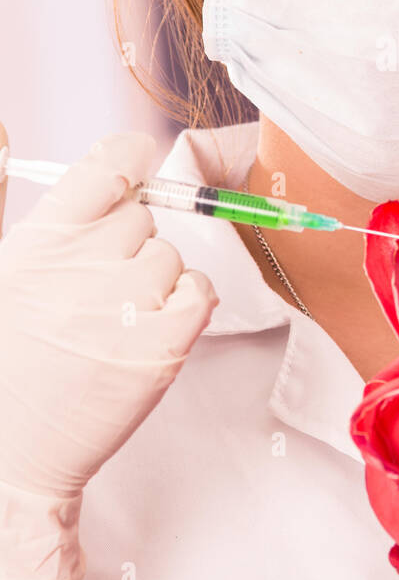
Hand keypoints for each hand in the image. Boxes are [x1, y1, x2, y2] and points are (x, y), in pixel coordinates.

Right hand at [0, 131, 217, 579]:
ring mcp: (130, 303)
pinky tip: (145, 333)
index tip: (132, 169)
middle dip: (124, 245)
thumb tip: (10, 129)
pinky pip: (198, 292)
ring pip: (170, 257)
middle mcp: (88, 263)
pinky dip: (183, 307)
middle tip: (91, 293)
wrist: (11, 451)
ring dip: (151, 283)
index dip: (129, 160)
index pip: (109, 165)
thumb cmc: (6, 355)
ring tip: (109, 324)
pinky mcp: (165, 345)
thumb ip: (7, 194)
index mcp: (43, 239)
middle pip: (141, 217)